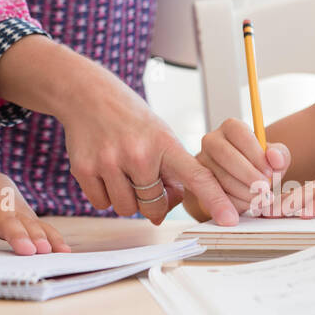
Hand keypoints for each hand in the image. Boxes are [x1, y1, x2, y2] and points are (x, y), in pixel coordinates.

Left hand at [0, 169, 70, 255]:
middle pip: (8, 223)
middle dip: (18, 236)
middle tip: (25, 251)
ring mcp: (16, 212)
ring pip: (29, 224)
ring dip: (39, 238)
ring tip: (47, 252)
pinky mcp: (29, 216)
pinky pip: (44, 227)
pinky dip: (55, 238)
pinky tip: (64, 252)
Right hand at [57, 68, 236, 225]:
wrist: (86, 94)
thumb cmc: (129, 117)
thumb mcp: (159, 134)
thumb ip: (170, 171)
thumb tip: (163, 212)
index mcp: (164, 142)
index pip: (197, 176)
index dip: (215, 200)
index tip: (230, 220)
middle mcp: (138, 152)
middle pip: (154, 205)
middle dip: (152, 200)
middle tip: (144, 177)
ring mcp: (109, 161)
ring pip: (127, 208)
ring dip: (127, 198)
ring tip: (123, 171)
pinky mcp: (84, 169)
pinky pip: (102, 204)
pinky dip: (105, 194)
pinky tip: (104, 170)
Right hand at [194, 118, 291, 216]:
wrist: (240, 186)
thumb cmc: (258, 168)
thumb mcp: (273, 160)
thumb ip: (280, 155)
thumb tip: (275, 157)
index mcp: (231, 128)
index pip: (240, 133)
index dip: (256, 154)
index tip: (269, 172)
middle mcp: (211, 141)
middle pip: (226, 155)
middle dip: (249, 175)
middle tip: (265, 189)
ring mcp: (201, 162)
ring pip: (220, 178)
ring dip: (245, 192)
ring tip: (260, 198)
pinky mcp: (197, 184)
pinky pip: (216, 195)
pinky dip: (236, 204)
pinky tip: (247, 202)